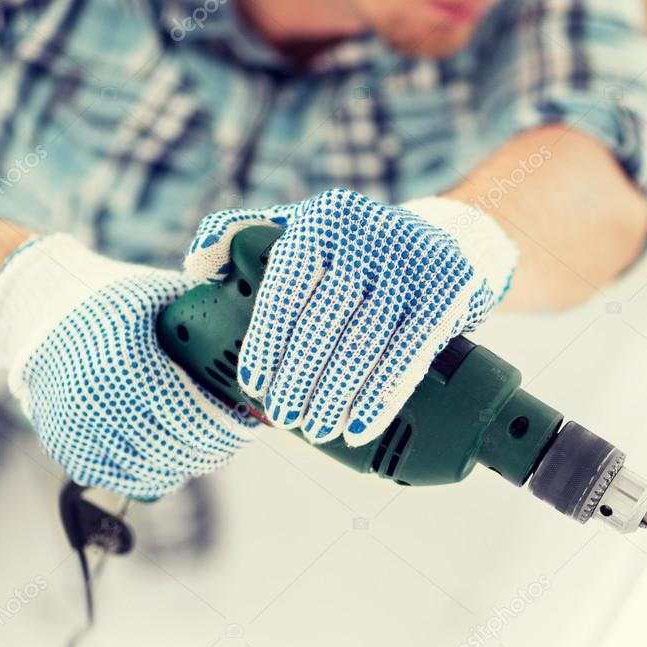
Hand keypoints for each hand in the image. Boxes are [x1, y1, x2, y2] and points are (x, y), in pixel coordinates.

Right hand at [0, 235, 257, 497]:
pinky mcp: (68, 447)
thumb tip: (261, 332)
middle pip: (178, 452)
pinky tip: (172, 455)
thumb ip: (207, 313)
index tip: (251, 423)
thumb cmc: (113, 298)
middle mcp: (100, 402)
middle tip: (235, 438)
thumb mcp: (161, 294)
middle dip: (216, 449)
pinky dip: (154, 474)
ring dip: (188, 464)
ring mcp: (80, 431)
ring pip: (154, 474)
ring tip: (207, 447)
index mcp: (129, 364)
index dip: (230, 429)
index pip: (195, 419)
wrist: (43, 312)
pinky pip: (123, 481)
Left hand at [185, 188, 517, 445]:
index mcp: (323, 219)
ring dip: (338, 394)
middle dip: (300, 377)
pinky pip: (411, 352)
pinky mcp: (448, 289)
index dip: (267, 342)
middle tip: (284, 415)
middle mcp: (369, 233)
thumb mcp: (300, 227)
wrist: (443, 240)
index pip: (286, 287)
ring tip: (318, 427)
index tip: (255, 384)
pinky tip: (359, 427)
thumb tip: (198, 268)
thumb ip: (239, 236)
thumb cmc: (352, 247)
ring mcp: (413, 260)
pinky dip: (382, 396)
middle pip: (326, 320)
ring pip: (367, 341)